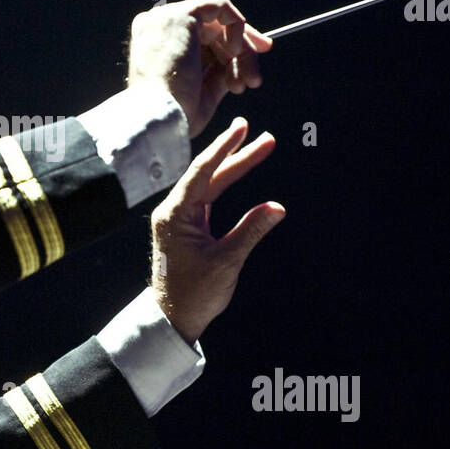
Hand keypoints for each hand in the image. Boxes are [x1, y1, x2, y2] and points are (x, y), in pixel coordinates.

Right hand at [126, 0, 272, 137]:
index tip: (252, 66)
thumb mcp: (203, 95)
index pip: (198, 38)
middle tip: (255, 78)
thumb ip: (218, 75)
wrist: (161, 117)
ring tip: (246, 79)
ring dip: (241, 49)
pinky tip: (234, 52)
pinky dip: (236, 26)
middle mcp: (157, 27)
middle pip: (211, 28)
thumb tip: (238, 63)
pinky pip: (219, 6)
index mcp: (155, 45)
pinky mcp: (180, 14)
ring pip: (218, 21)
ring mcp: (166, 17)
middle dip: (242, 51)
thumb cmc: (176, 115)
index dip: (228, 47)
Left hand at [151, 118, 284, 341]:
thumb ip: (251, 230)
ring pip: (209, 184)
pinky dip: (225, 184)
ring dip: (233, 166)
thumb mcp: (226, 262)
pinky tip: (240, 170)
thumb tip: (277, 207)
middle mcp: (173, 211)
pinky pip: (207, 197)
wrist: (172, 318)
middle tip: (260, 133)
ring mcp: (179, 218)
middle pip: (208, 174)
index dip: (225, 149)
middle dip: (235, 153)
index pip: (202, 172)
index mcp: (175, 215)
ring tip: (257, 145)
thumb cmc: (194, 294)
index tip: (242, 130)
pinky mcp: (187, 226)